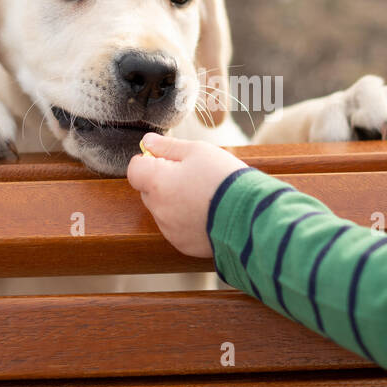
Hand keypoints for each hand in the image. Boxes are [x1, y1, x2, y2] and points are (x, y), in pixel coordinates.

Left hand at [126, 133, 250, 257]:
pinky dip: (186, 221)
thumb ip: (168, 147)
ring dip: (175, 202)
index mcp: (157, 183)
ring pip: (163, 211)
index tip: (167, 159)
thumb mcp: (199, 151)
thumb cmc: (225, 178)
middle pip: (149, 191)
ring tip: (205, 196)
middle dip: (163, 182)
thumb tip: (147, 142)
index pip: (134, 169)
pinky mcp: (183, 245)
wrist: (251, 216)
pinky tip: (208, 213)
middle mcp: (158, 209)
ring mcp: (170, 230)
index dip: (148, 161)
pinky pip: (177, 229)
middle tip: (193, 176)